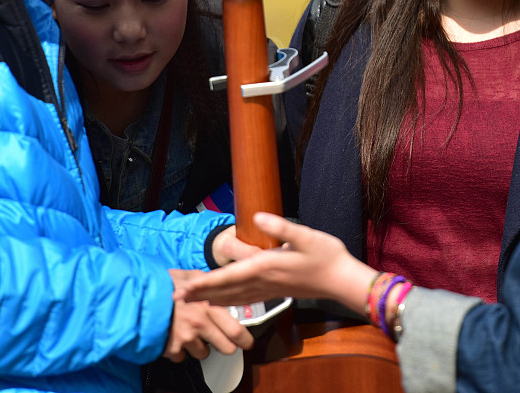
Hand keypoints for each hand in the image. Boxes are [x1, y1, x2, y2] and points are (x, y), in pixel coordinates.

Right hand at [164, 270, 253, 360]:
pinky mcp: (171, 347)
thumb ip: (211, 286)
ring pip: (204, 354)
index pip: (237, 331)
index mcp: (210, 305)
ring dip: (199, 346)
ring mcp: (186, 337)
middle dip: (224, 346)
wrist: (139, 293)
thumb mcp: (193, 276)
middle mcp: (201, 323)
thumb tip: (225, 288)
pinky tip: (174, 336)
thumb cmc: (165, 283)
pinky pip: (182, 357)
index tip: (246, 343)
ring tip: (189, 332)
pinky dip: (179, 350)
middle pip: (226, 348)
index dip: (245, 341)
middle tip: (219, 340)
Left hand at [174, 212, 374, 315]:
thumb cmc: (326, 255)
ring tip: (194, 301)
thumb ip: (280, 227)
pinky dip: (231, 301)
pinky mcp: (276, 291)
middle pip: (226, 290)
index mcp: (266, 266)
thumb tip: (257, 217)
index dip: (205, 282)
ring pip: (234, 297)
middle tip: (177, 299)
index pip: (229, 276)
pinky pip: (246, 299)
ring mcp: (270, 288)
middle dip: (201, 293)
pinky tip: (225, 301)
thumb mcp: (305, 235)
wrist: (342, 280)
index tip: (185, 288)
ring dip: (212, 298)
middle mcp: (264, 280)